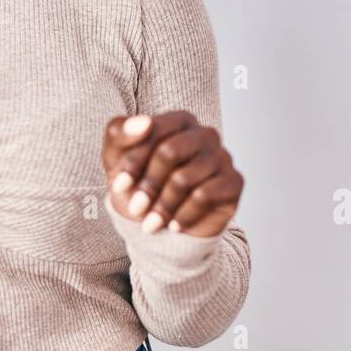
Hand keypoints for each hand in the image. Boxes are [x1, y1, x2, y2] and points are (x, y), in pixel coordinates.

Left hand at [101, 110, 242, 236]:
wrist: (163, 229)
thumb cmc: (139, 187)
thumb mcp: (116, 160)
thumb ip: (119, 133)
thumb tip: (143, 122)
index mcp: (179, 121)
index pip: (153, 130)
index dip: (133, 161)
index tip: (119, 186)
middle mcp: (204, 134)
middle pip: (169, 152)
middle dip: (148, 185)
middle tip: (136, 209)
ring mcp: (222, 156)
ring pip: (185, 178)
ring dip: (162, 206)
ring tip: (151, 223)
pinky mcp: (234, 182)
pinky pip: (205, 196)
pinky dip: (183, 215)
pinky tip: (174, 225)